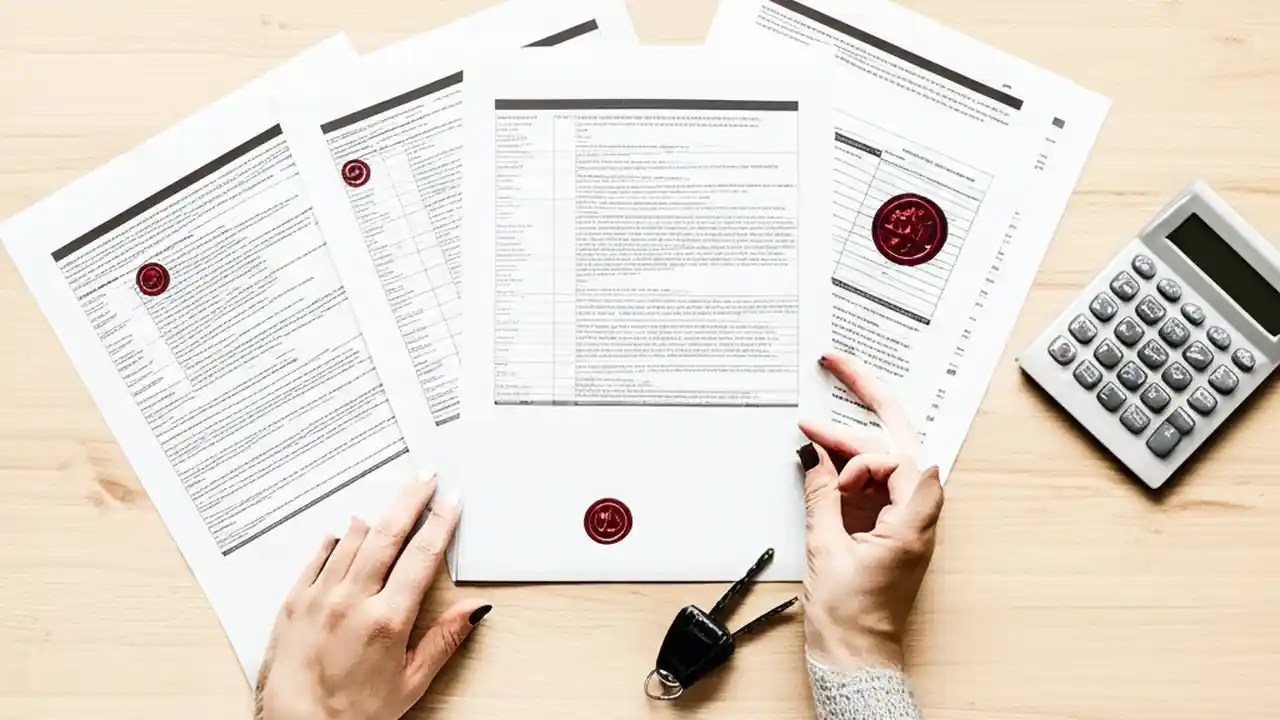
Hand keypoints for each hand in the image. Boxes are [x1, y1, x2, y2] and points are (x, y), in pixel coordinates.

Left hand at [255, 475, 489, 719]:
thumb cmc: (352, 716)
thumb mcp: (410, 683)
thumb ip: (444, 639)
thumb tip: (476, 610)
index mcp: (386, 620)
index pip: (421, 557)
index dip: (441, 523)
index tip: (452, 502)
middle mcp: (351, 601)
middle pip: (387, 534)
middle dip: (410, 500)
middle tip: (425, 478)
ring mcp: (319, 598)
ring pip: (351, 539)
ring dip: (374, 518)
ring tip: (390, 502)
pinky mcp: (293, 603)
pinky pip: (317, 557)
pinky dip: (334, 540)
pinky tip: (343, 532)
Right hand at [796, 350, 943, 671]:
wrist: (857, 660)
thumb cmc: (852, 619)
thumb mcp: (827, 550)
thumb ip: (821, 495)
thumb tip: (813, 455)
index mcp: (913, 520)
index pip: (893, 455)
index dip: (852, 444)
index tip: (813, 433)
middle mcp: (919, 515)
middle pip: (900, 439)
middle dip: (870, 398)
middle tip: (840, 363)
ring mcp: (907, 520)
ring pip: (887, 459)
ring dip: (852, 442)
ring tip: (813, 429)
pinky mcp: (891, 527)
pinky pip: (876, 483)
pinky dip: (850, 468)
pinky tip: (824, 464)